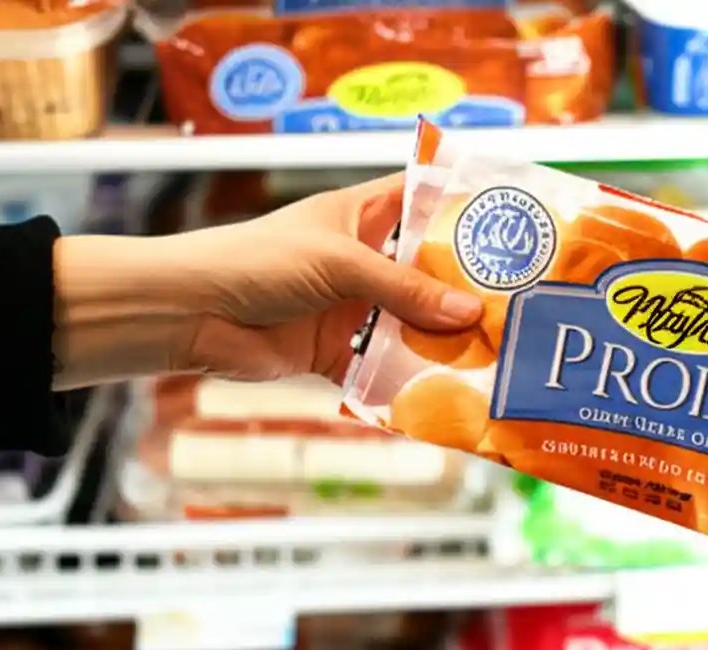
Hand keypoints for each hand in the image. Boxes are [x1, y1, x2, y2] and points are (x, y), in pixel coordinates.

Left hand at [52, 173, 481, 388]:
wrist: (191, 313)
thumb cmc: (256, 262)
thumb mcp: (339, 262)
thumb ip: (403, 288)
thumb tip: (468, 313)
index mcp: (359, 216)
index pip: (418, 199)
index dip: (458, 208)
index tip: (509, 223)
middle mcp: (360, 260)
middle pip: (425, 271)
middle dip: (464, 288)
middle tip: (516, 301)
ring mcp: (350, 308)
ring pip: (409, 324)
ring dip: (442, 340)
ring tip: (493, 351)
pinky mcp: (335, 354)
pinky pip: (381, 369)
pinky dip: (407, 382)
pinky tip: (445, 392)